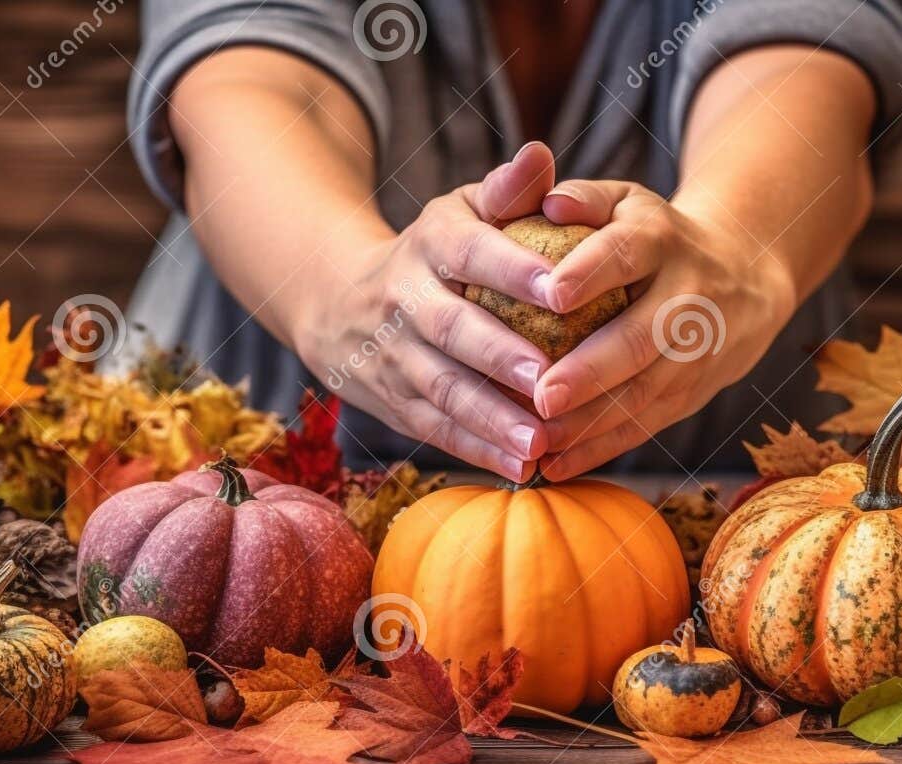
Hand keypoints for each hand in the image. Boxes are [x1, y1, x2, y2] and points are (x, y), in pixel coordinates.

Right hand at [295, 143, 560, 479]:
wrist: (339, 302)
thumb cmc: (438, 251)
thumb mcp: (462, 210)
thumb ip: (508, 190)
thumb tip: (543, 156)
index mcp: (431, 243)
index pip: (474, 253)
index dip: (514, 270)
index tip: (562, 290)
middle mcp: (405, 297)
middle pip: (452, 329)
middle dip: (499, 356)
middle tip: (549, 379)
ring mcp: (394, 354)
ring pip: (442, 388)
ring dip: (489, 420)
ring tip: (538, 444)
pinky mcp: (393, 400)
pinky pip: (435, 428)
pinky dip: (476, 450)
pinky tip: (519, 469)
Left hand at [531, 181, 797, 480]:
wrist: (744, 279)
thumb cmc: (654, 236)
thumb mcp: (628, 203)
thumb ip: (586, 198)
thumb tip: (550, 199)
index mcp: (662, 240)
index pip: (626, 254)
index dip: (591, 272)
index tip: (550, 294)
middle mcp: (687, 297)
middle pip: (640, 338)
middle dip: (592, 371)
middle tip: (542, 395)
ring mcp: (694, 353)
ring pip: (643, 393)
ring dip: (591, 423)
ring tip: (539, 439)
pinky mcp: (690, 395)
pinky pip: (644, 426)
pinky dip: (600, 450)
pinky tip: (555, 467)